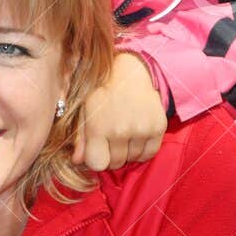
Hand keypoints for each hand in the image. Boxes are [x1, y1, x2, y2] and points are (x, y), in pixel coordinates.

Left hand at [71, 51, 166, 171]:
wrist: (127, 71)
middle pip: (116, 163)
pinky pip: (150, 153)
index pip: (97, 164)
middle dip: (112, 155)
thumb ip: (81, 139)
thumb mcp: (85, 112)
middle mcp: (121, 130)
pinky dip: (143, 150)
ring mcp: (141, 129)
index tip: (97, 150)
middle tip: (112, 139)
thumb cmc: (101, 93)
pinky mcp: (158, 126)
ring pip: (133, 159)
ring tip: (124, 133)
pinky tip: (137, 137)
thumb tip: (78, 161)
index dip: (96, 159)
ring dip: (128, 152)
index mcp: (99, 127)